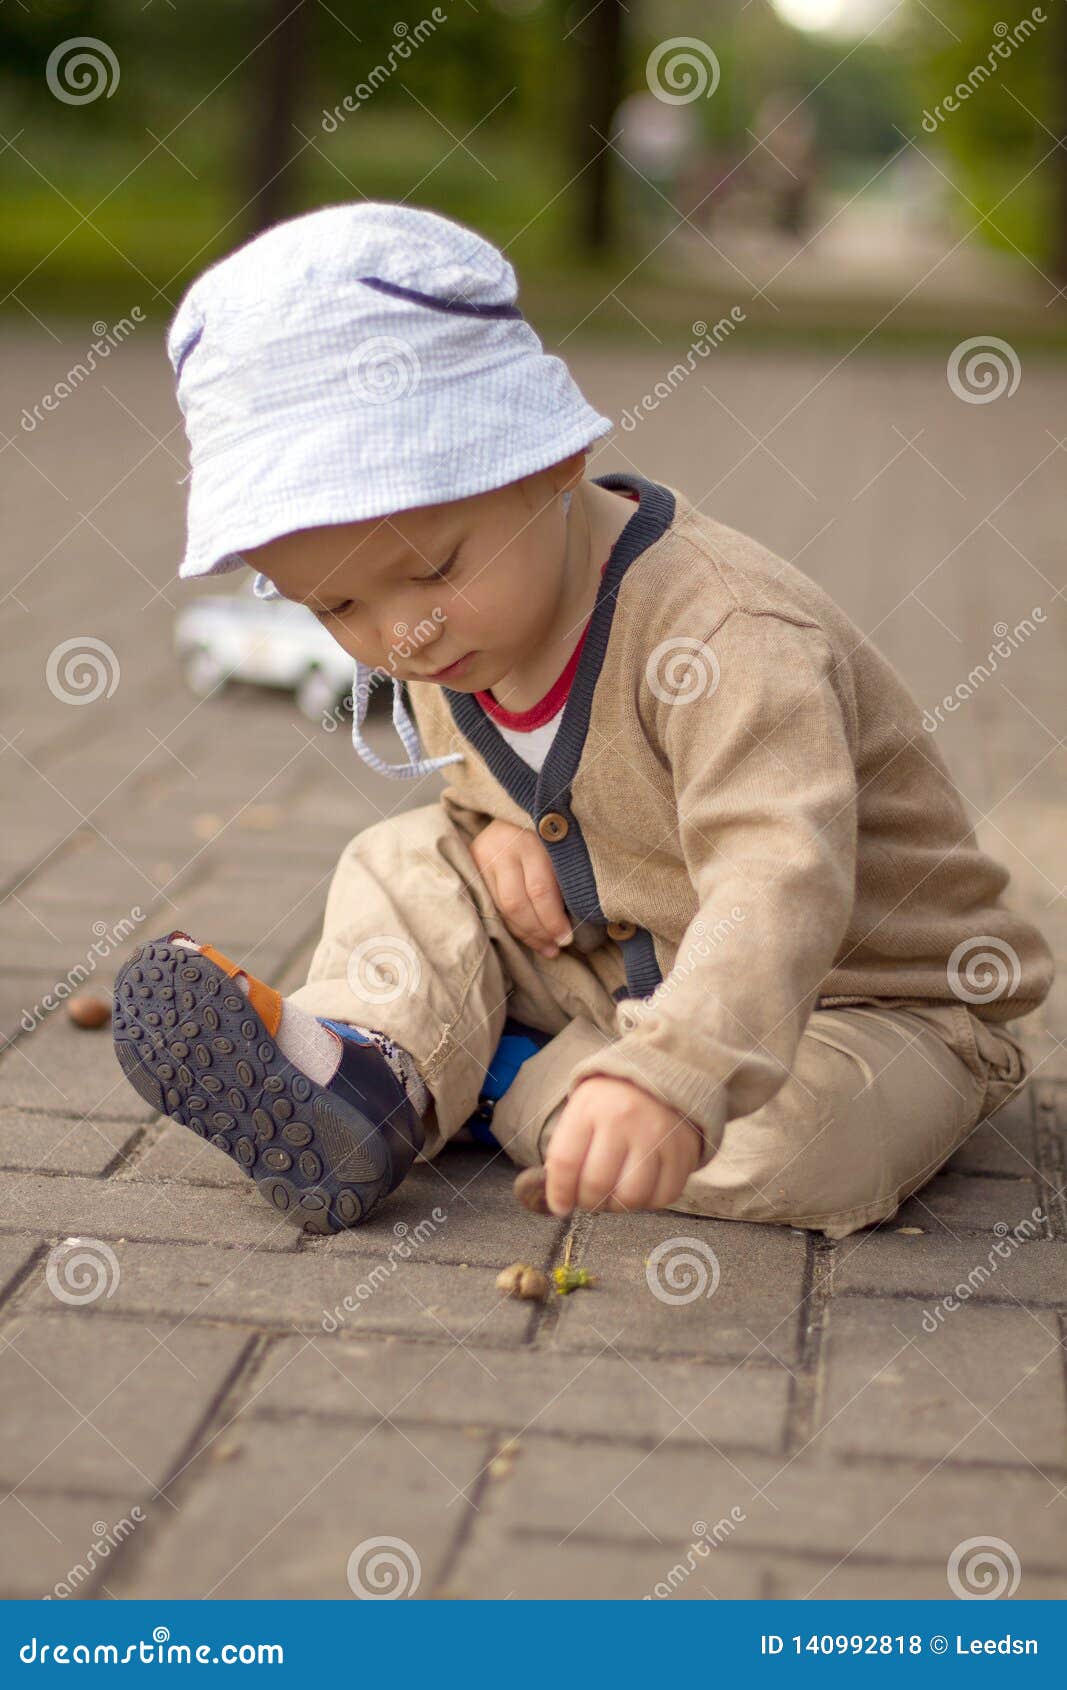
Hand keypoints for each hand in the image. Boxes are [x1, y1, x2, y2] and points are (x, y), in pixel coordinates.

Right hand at [468, 817, 572, 958]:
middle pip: (516, 903)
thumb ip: (563, 879)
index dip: (553, 920)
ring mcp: (482, 856)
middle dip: (538, 931)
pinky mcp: (471, 865)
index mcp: (530, 838)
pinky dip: (511, 925)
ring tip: (546, 947)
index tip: (568, 938)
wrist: (514, 806)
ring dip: (525, 933)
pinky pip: (491, 905)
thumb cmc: (548, 832)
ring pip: (501, 908)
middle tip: (556, 946)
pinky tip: (527, 936)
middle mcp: (502, 846)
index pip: (540, 890)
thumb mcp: (560, 848)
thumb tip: (574, 923)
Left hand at [544, 1074, 702, 1215]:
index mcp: (591, 1107)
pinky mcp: (683, 1152)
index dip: (559, 1193)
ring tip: (614, 1194)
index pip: (565, 1163)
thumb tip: (559, 1198)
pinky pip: (662, 1197)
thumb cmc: (613, 1102)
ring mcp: (657, 1136)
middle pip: (597, 1185)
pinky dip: (648, 1202)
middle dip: (587, 1202)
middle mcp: (625, 1120)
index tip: (560, 1206)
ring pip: (630, 1197)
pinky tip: (640, 1188)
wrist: (662, 1079)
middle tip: (588, 1199)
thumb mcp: (582, 1110)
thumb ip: (566, 1150)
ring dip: (617, 1206)